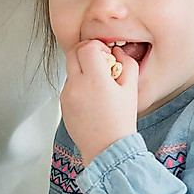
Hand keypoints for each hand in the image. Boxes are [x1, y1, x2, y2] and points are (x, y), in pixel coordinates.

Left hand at [60, 41, 137, 164]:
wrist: (106, 148)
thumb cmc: (120, 122)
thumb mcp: (131, 89)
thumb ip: (127, 63)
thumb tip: (117, 52)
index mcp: (95, 80)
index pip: (87, 47)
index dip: (97, 46)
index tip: (105, 54)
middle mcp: (76, 86)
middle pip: (72, 53)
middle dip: (85, 51)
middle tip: (98, 60)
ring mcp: (66, 95)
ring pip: (70, 69)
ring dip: (81, 68)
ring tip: (98, 83)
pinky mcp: (62, 104)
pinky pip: (68, 85)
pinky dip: (77, 84)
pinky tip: (91, 97)